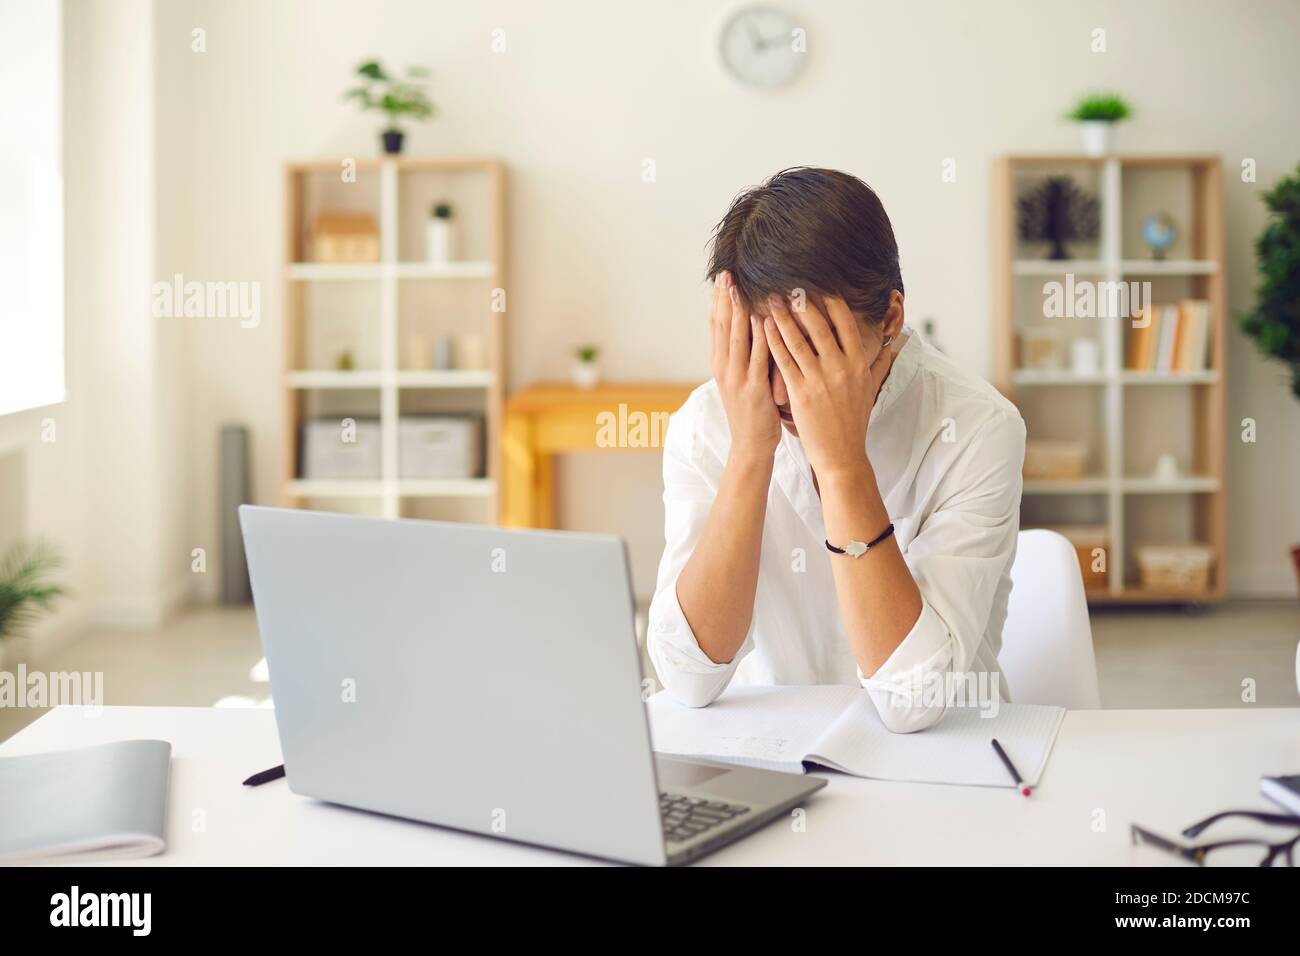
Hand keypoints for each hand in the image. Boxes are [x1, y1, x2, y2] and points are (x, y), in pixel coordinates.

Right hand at [711, 271, 780, 459]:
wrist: (750, 447)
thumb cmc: (752, 413)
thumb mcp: (742, 380)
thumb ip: (744, 354)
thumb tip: (748, 326)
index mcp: (720, 365)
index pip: (715, 325)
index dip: (717, 299)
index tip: (722, 276)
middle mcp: (724, 369)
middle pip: (721, 326)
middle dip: (724, 298)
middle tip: (726, 272)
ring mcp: (737, 379)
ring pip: (735, 338)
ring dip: (737, 311)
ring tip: (740, 287)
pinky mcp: (754, 390)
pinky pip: (758, 358)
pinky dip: (760, 337)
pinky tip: (764, 319)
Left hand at [762, 293, 891, 478]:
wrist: (842, 454)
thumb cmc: (854, 422)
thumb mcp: (870, 389)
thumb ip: (880, 363)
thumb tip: (895, 343)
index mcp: (859, 363)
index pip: (845, 322)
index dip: (831, 300)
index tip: (818, 283)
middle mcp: (841, 368)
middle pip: (820, 325)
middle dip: (803, 301)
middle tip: (789, 282)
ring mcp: (820, 380)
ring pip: (798, 340)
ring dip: (783, 316)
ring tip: (770, 299)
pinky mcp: (801, 393)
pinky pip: (784, 361)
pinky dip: (773, 341)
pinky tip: (764, 326)